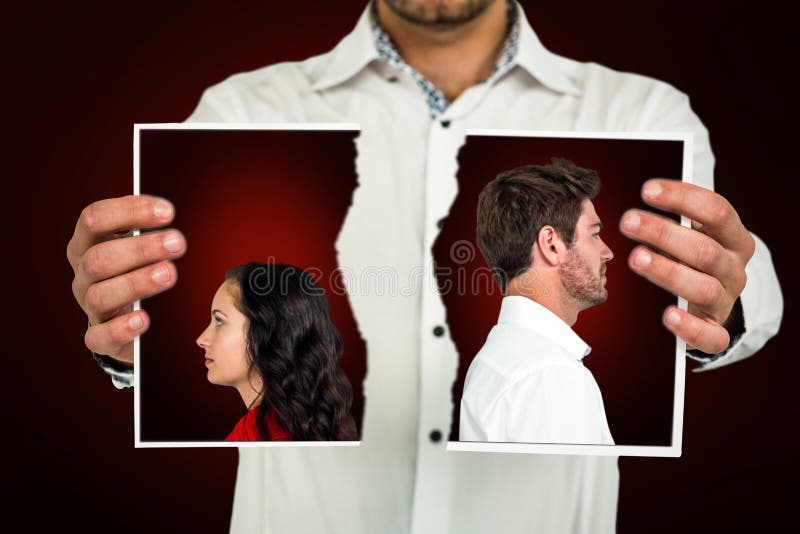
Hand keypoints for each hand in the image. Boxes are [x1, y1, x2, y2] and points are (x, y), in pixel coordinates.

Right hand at [67, 195, 185, 361]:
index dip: (129, 212)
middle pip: (98, 258)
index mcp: (88, 243)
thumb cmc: (137, 269)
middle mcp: (84, 273)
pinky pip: (100, 336)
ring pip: (100, 295)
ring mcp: (89, 305)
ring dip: (137, 282)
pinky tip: (143, 319)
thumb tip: (168, 212)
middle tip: (177, 243)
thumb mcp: (138, 244)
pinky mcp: (100, 337)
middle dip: (140, 249)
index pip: (94, 219)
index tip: (167, 212)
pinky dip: (121, 329)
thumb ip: (148, 228)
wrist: (126, 316)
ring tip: (169, 274)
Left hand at [619, 179, 754, 353]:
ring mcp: (727, 301)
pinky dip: (691, 328)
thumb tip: (648, 189)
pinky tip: (668, 316)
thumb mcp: (692, 234)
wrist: (712, 303)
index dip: (683, 198)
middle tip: (628, 221)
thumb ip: (678, 216)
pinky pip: (711, 335)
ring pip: (704, 288)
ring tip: (636, 258)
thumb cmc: (692, 258)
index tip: (647, 190)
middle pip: (704, 250)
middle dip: (664, 233)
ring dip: (668, 272)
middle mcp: (734, 269)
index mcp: (734, 238)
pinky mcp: (716, 331)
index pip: (717, 211)